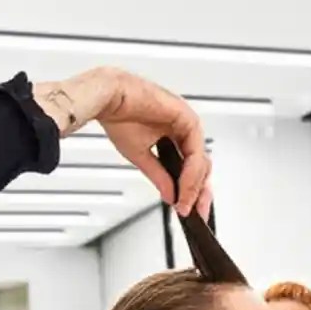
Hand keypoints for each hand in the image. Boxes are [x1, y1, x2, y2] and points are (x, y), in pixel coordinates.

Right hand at [95, 69, 210, 218]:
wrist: (109, 97)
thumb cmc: (120, 117)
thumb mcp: (141, 157)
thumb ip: (160, 177)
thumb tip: (171, 196)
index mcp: (175, 137)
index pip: (192, 169)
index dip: (192, 191)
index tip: (188, 210)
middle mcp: (185, 131)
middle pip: (202, 168)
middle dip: (199, 193)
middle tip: (194, 212)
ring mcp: (188, 125)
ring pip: (201, 163)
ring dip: (194, 187)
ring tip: (185, 203)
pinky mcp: (187, 119)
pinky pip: (195, 153)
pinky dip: (190, 174)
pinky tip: (183, 187)